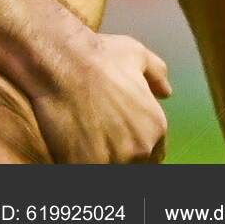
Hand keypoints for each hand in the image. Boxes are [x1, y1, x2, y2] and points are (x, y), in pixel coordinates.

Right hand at [29, 30, 171, 162]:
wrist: (59, 62)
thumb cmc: (95, 56)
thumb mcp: (135, 54)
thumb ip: (156, 73)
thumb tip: (165, 91)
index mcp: (155, 127)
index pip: (153, 154)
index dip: (134, 146)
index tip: (118, 139)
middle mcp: (140, 149)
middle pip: (133, 165)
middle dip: (119, 154)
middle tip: (98, 137)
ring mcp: (112, 161)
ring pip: (111, 169)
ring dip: (100, 160)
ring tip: (84, 144)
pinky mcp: (83, 165)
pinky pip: (84, 170)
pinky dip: (78, 162)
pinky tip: (70, 148)